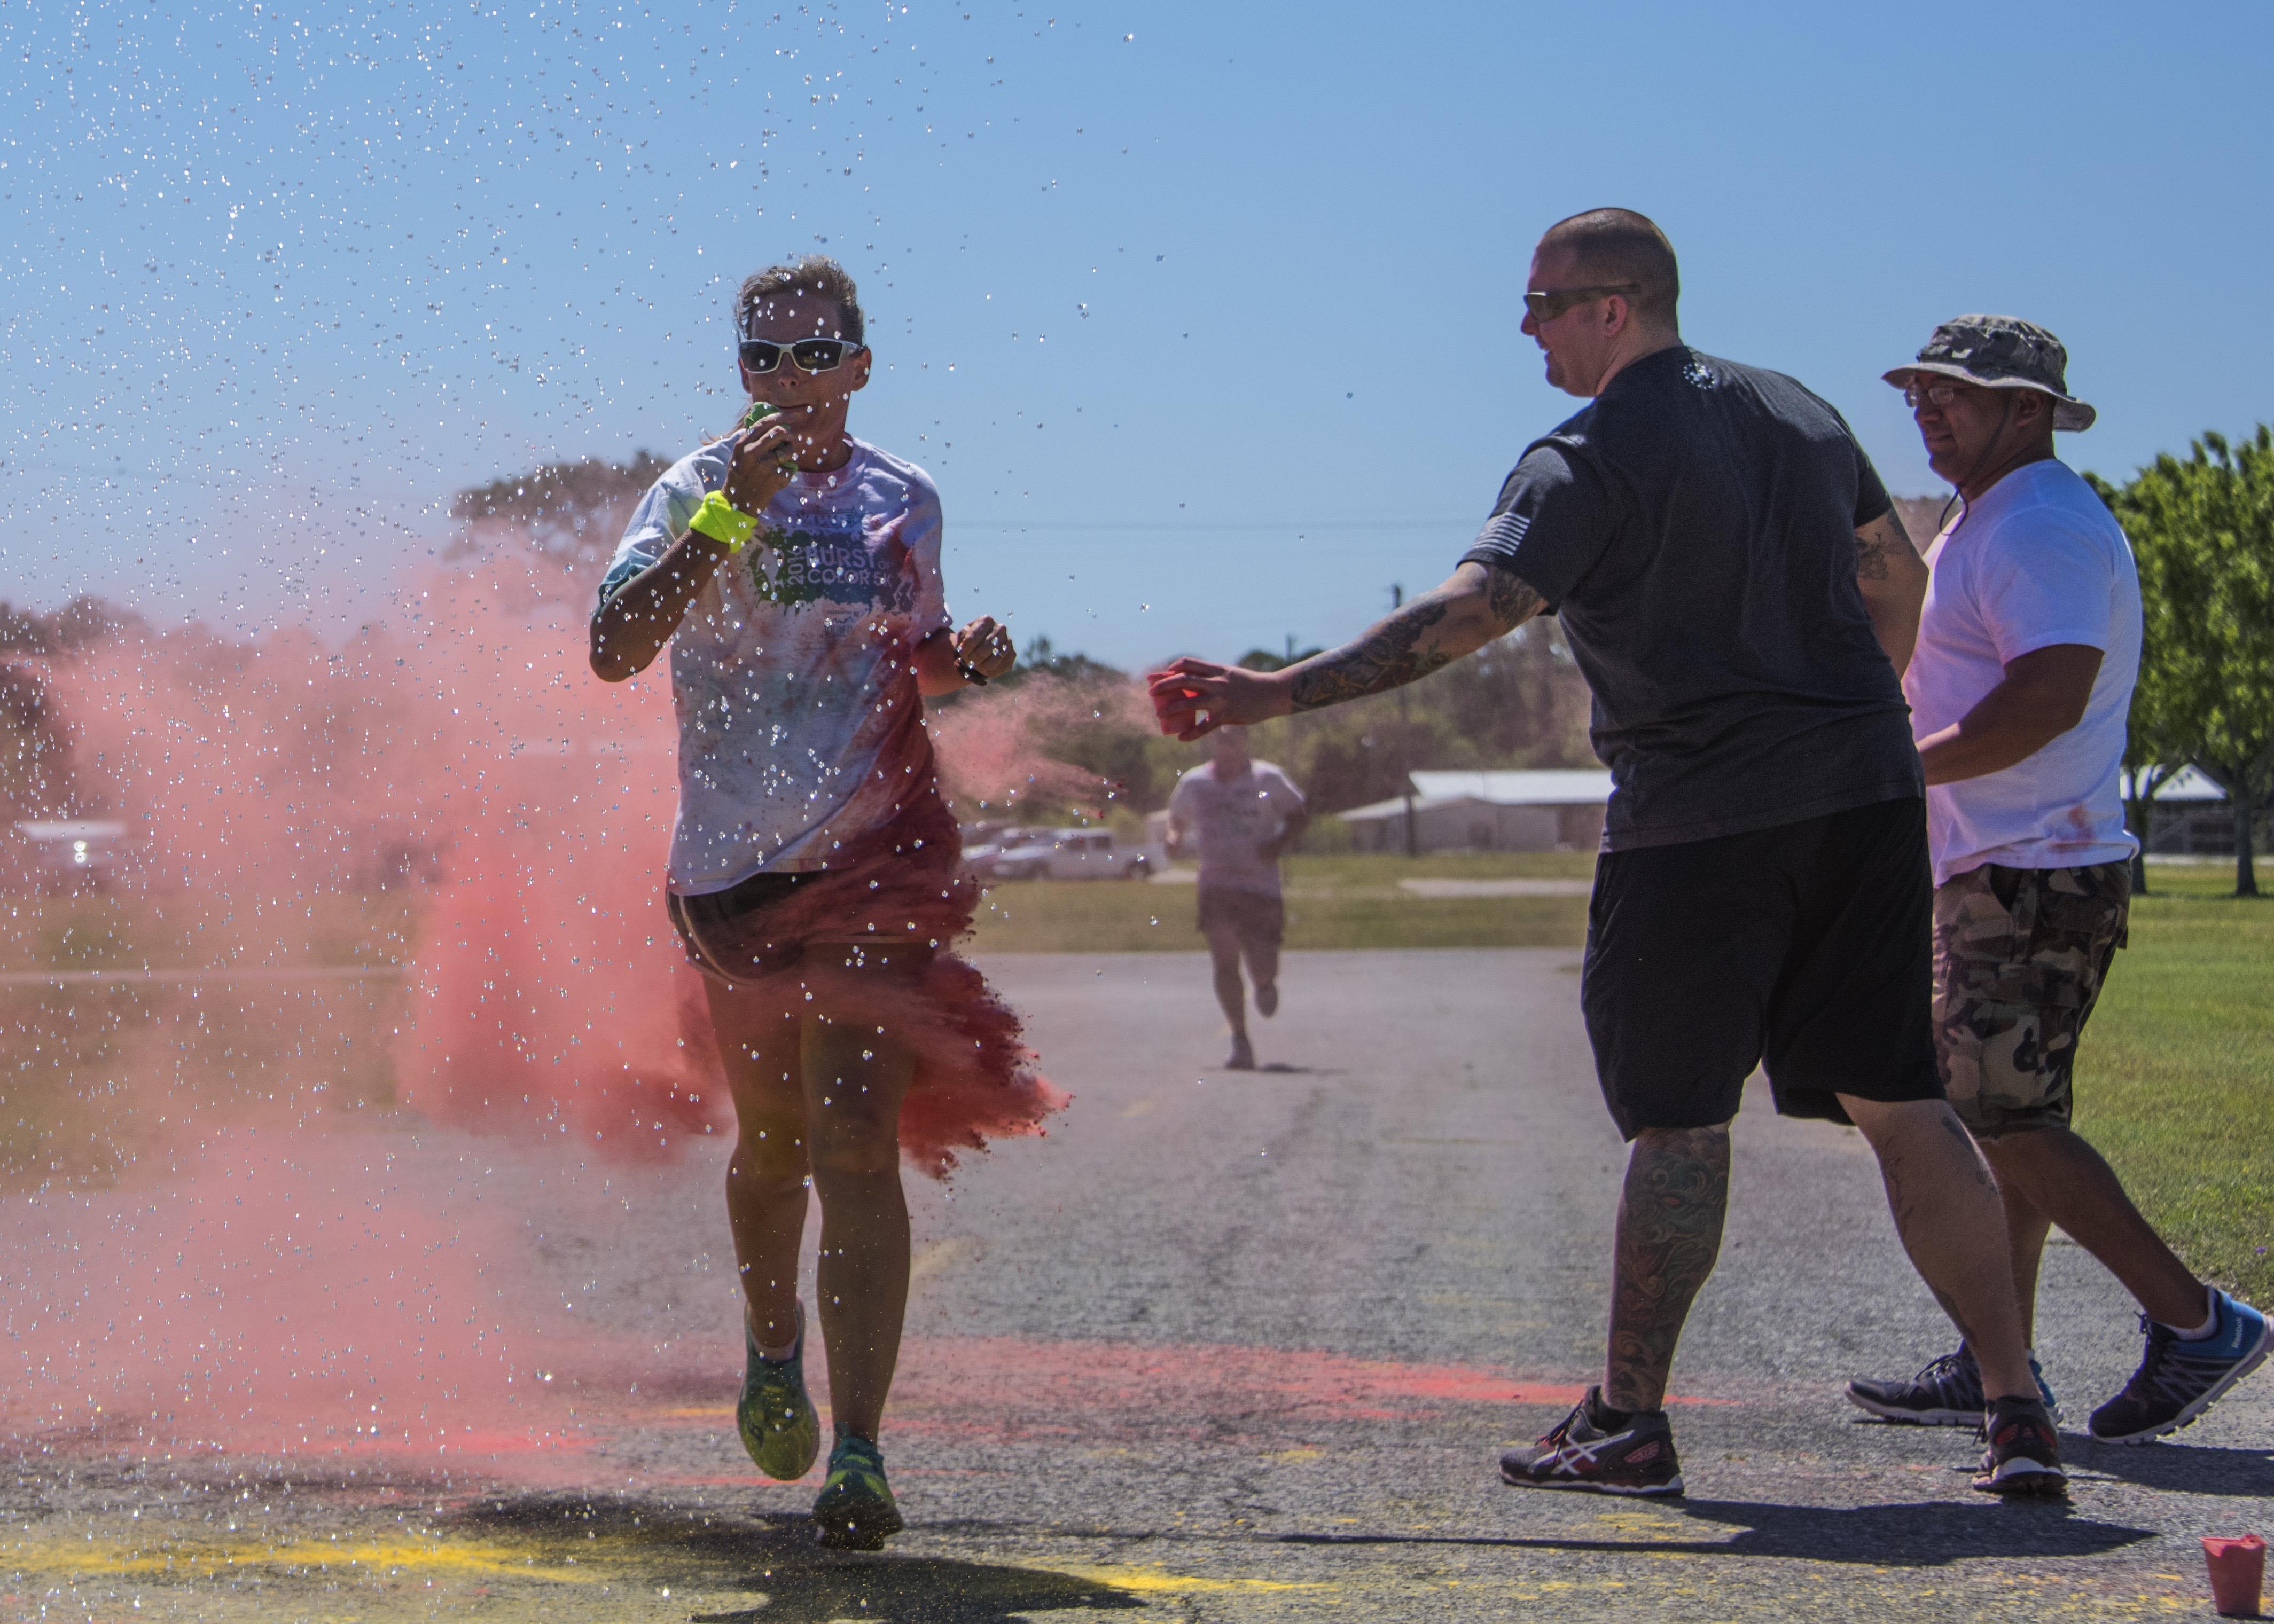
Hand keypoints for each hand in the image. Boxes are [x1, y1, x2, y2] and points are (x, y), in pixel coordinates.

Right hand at [722, 417, 798, 513]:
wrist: (738, 502)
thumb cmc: (739, 476)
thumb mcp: (737, 455)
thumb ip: (749, 439)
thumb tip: (766, 421)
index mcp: (742, 445)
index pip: (763, 423)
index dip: (779, 417)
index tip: (789, 417)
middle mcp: (753, 453)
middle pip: (779, 432)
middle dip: (787, 434)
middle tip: (788, 440)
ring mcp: (765, 465)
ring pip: (788, 449)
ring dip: (790, 453)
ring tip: (782, 461)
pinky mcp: (775, 478)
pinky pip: (790, 468)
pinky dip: (788, 472)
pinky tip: (778, 477)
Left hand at [953, 614, 1015, 680]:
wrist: (986, 642)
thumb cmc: (972, 638)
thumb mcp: (964, 634)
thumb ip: (962, 638)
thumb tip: (964, 647)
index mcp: (986, 620)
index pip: (971, 640)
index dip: (963, 650)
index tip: (961, 653)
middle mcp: (1000, 628)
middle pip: (981, 652)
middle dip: (972, 660)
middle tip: (968, 661)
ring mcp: (1008, 641)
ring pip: (990, 663)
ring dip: (979, 667)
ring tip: (976, 665)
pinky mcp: (1012, 654)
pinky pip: (999, 668)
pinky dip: (989, 671)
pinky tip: (984, 668)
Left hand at [1144, 657, 1291, 740]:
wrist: (1273, 693)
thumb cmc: (1251, 684)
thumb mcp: (1231, 675)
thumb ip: (1214, 678)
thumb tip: (1193, 685)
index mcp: (1216, 669)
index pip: (1187, 664)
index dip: (1171, 668)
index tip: (1163, 674)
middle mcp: (1216, 682)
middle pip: (1182, 680)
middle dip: (1163, 686)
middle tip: (1152, 693)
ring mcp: (1221, 699)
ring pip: (1189, 703)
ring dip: (1171, 709)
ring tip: (1160, 716)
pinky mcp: (1226, 715)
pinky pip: (1204, 727)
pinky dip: (1191, 734)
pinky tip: (1181, 738)